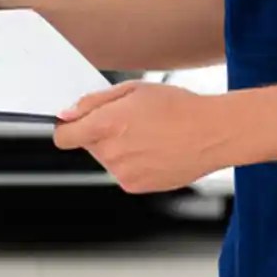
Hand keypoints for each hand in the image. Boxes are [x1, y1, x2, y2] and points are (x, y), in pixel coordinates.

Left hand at [53, 82, 237, 193]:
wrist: (212, 133)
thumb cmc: (178, 107)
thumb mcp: (133, 90)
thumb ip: (94, 102)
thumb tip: (68, 114)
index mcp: (107, 125)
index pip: (64, 137)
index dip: (67, 128)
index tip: (73, 124)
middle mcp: (112, 153)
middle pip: (88, 145)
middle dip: (101, 133)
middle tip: (129, 121)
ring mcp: (123, 173)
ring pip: (107, 159)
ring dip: (118, 148)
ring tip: (147, 135)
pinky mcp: (136, 186)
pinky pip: (123, 172)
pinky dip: (133, 162)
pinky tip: (154, 149)